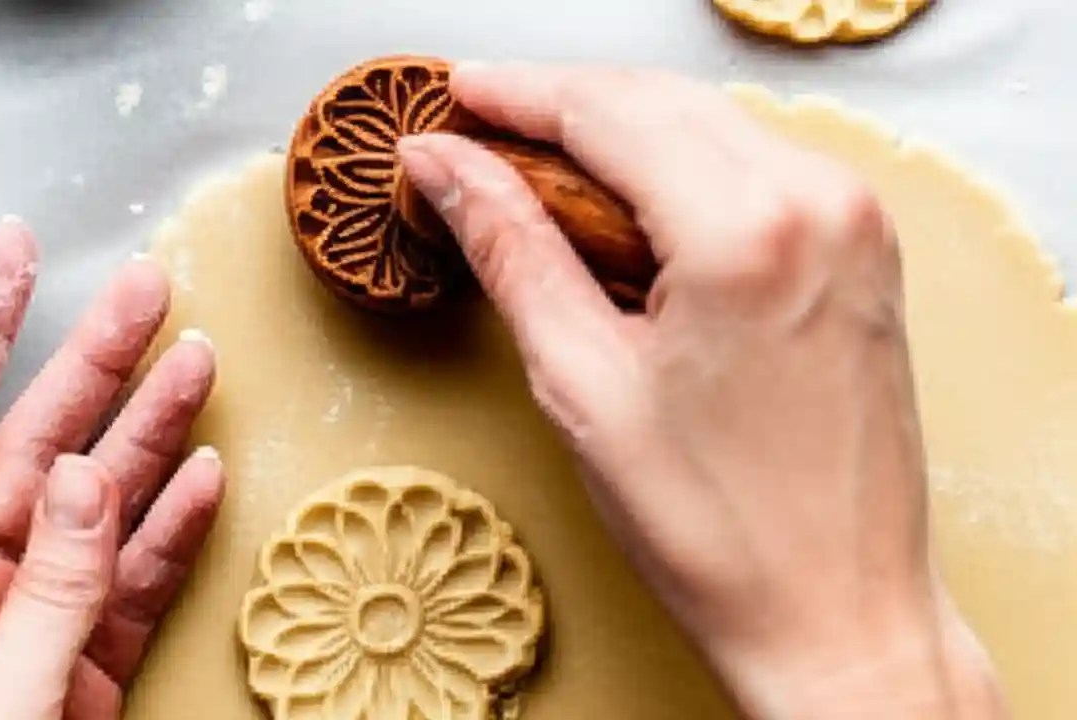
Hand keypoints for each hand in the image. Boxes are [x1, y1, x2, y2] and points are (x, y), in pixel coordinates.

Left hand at [0, 219, 221, 718]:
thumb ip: (47, 588)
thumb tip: (87, 479)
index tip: (13, 255)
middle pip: (35, 446)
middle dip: (92, 366)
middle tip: (147, 293)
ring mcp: (26, 619)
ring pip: (97, 503)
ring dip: (150, 436)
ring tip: (199, 367)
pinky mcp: (80, 660)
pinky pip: (130, 576)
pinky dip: (172, 526)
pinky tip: (202, 476)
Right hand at [398, 65, 1007, 719]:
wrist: (838, 610)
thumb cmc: (720, 529)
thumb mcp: (583, 382)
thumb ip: (511, 250)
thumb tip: (447, 167)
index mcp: (748, 231)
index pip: (607, 110)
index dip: (516, 93)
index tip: (456, 93)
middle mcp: (819, 202)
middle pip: (659, 99)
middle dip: (561, 104)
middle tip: (479, 130)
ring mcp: (855, 222)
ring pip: (710, 123)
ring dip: (620, 131)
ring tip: (538, 172)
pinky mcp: (863, 250)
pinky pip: (755, 166)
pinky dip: (680, 166)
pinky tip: (627, 205)